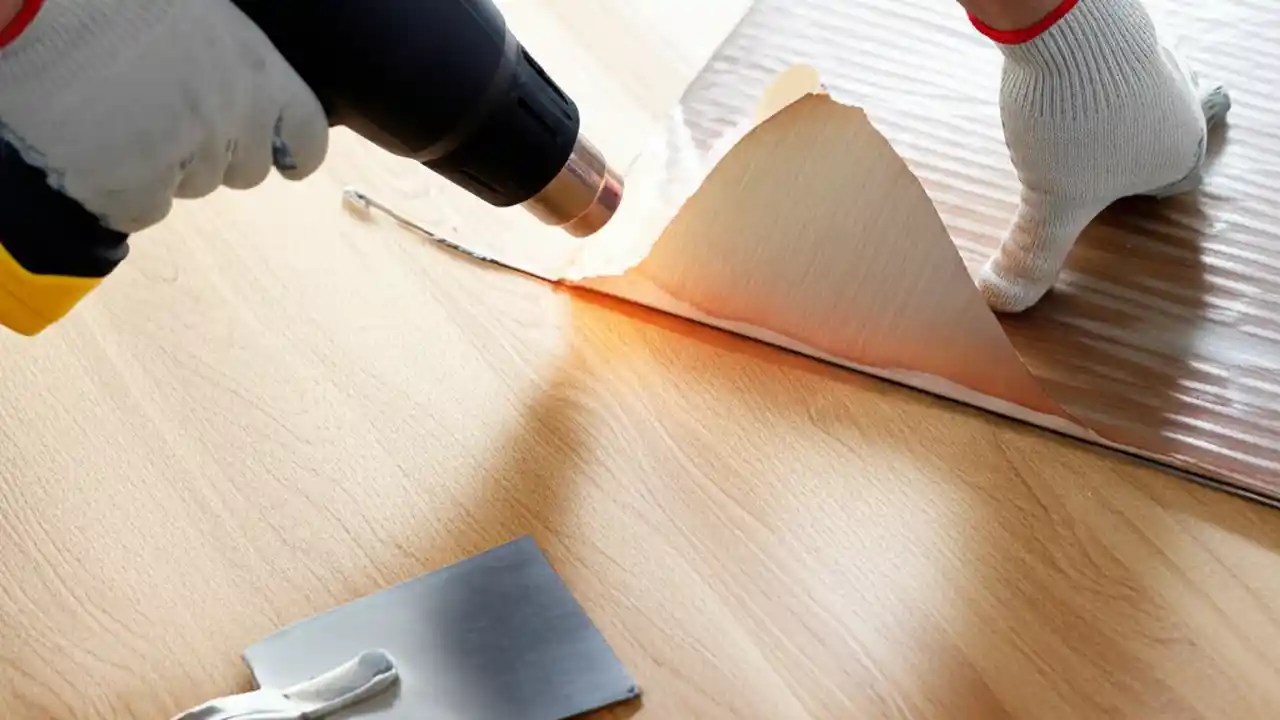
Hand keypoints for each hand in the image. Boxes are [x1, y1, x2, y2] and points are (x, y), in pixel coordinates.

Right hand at [0, 0, 328, 233]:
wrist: (36, 9)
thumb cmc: (113, 3)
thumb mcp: (200, 17)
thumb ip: (233, 65)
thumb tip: (244, 91)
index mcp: (259, 76)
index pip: (308, 139)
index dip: (294, 153)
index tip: (287, 161)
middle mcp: (234, 125)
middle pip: (244, 171)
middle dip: (214, 155)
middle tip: (164, 117)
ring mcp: (185, 161)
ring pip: (189, 188)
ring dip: (162, 167)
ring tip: (117, 115)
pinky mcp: (134, 191)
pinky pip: (141, 209)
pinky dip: (118, 189)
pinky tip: (91, 143)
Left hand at [973, 0, 1229, 311]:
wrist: (1068, 23)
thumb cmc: (1074, 117)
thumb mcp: (1048, 206)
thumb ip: (1033, 257)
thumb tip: (1004, 303)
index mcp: (1174, 155)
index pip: (1178, 183)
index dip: (1157, 193)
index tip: (1136, 201)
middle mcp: (1176, 106)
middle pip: (1165, 135)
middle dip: (1137, 151)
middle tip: (1103, 161)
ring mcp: (1152, 63)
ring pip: (1143, 95)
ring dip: (1115, 112)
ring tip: (1077, 126)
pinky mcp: (1120, 34)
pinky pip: (1114, 62)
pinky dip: (1091, 76)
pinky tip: (1059, 82)